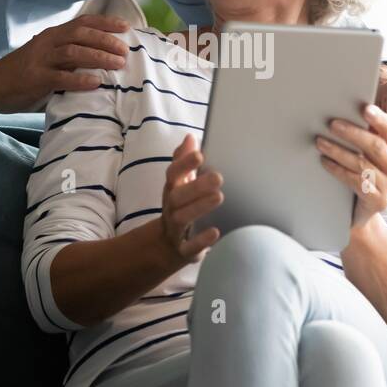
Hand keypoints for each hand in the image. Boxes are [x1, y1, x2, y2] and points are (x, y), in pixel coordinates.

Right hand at [0, 14, 130, 113]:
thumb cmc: (26, 71)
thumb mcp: (48, 55)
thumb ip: (70, 54)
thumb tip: (104, 57)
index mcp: (53, 34)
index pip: (83, 22)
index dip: (105, 23)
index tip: (126, 28)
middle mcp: (48, 42)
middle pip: (81, 34)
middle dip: (106, 40)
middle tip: (125, 50)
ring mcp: (41, 60)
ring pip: (73, 52)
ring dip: (98, 57)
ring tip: (117, 64)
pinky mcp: (36, 79)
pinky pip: (61, 78)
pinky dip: (80, 80)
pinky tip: (95, 83)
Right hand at [157, 133, 222, 265]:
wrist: (167, 245)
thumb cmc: (181, 207)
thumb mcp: (180, 184)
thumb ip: (184, 161)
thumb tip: (190, 137)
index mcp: (172, 189)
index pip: (172, 174)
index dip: (183, 164)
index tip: (199, 154)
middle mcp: (171, 208)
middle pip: (177, 196)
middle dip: (195, 186)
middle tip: (218, 177)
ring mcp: (175, 229)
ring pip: (182, 218)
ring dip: (199, 207)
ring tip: (219, 197)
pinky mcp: (183, 250)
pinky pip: (189, 247)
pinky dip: (201, 241)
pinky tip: (215, 232)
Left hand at [316, 103, 386, 228]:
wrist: (363, 212)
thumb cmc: (366, 175)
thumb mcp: (372, 157)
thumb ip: (368, 137)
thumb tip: (346, 109)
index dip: (379, 119)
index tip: (364, 108)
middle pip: (376, 146)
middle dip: (353, 133)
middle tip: (332, 124)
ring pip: (362, 163)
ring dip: (338, 150)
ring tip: (320, 141)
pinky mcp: (378, 201)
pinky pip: (354, 180)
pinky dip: (337, 169)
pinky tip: (324, 160)